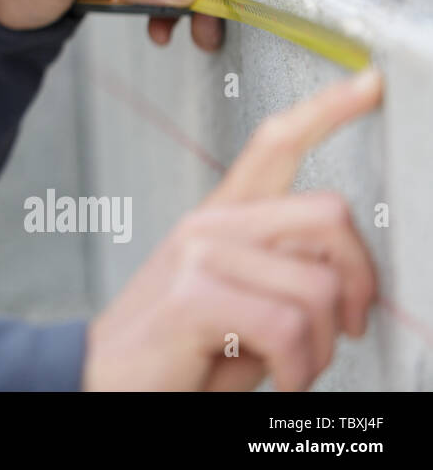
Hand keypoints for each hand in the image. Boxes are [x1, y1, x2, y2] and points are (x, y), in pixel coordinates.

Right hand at [82, 68, 382, 390]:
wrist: (101, 386)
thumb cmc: (175, 356)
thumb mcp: (240, 310)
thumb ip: (283, 275)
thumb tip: (337, 270)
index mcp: (220, 221)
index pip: (275, 145)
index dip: (327, 110)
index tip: (369, 83)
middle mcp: (207, 226)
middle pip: (328, 216)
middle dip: (360, 283)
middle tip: (346, 327)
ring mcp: (196, 254)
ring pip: (318, 287)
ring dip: (320, 349)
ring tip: (290, 368)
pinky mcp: (191, 295)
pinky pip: (288, 327)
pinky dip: (296, 369)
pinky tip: (273, 376)